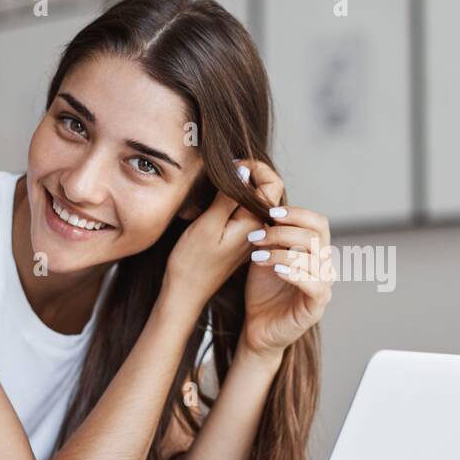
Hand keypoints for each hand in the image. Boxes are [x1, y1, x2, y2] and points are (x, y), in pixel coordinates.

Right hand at [162, 158, 265, 314]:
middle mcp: (259, 229)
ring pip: (254, 200)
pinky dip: (231, 202)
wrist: (186, 294)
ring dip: (237, 188)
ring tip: (213, 189)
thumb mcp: (208, 225)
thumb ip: (228, 198)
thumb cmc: (192, 263)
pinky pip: (244, 212)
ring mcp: (251, 235)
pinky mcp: (241, 239)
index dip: (257, 168)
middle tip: (221, 174)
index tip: (233, 165)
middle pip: (266, 190)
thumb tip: (245, 171)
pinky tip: (211, 205)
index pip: (273, 184)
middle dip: (247, 175)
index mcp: (256, 223)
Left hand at [240, 161, 333, 356]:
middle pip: (316, 236)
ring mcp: (323, 287)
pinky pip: (314, 285)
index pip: (318, 222)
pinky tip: (274, 269)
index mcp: (315, 252)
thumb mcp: (263, 254)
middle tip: (256, 236)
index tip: (270, 213)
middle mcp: (324, 267)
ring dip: (281, 251)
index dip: (297, 214)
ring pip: (313, 257)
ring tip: (256, 254)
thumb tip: (261, 199)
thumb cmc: (261, 291)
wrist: (257, 327)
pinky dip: (294, 273)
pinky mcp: (316, 307)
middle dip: (284, 231)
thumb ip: (269, 232)